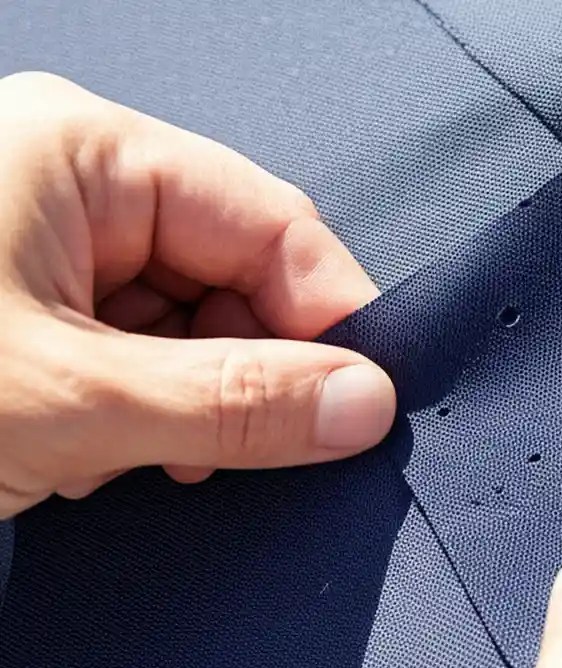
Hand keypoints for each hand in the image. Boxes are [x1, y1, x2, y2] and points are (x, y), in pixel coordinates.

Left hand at [0, 72, 395, 517]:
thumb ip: (234, 403)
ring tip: (136, 456)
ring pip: (180, 317)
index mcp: (84, 151)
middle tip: (243, 449)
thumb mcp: (68, 403)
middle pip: (228, 269)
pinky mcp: (17, 299)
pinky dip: (132, 407)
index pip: (269, 219)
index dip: (327, 314)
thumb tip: (361, 404)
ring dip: (185, 399)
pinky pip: (126, 344)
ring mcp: (37, 239)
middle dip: (244, 368)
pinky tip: (94, 452)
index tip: (360, 402)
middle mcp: (66, 180)